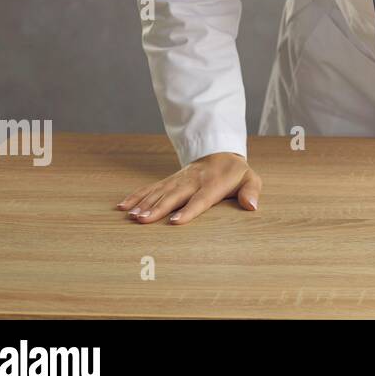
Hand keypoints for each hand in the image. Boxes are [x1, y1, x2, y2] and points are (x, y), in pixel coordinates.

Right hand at [115, 152, 260, 224]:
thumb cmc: (235, 173)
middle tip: (142, 221)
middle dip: (158, 208)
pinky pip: (150, 188)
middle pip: (174, 196)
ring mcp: (178, 180)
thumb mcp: (250, 179)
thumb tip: (252, 206)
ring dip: (144, 204)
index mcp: (213, 184)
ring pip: (159, 192)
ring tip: (131, 217)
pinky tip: (122, 206)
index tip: (174, 222)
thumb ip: (252, 191)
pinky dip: (136, 196)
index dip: (188, 211)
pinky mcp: (168, 181)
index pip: (200, 199)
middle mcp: (192, 181)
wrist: (219, 153)